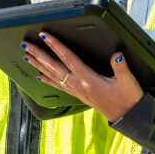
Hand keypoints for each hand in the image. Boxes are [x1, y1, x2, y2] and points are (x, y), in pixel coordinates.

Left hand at [25, 31, 144, 123]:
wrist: (128, 118)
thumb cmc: (128, 99)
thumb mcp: (128, 81)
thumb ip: (121, 67)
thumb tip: (116, 55)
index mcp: (89, 79)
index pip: (68, 58)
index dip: (56, 45)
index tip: (45, 36)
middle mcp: (79, 85)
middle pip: (54, 67)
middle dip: (39, 55)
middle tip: (26, 45)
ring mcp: (77, 91)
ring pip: (53, 76)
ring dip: (39, 66)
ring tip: (27, 57)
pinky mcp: (79, 96)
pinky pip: (59, 86)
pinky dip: (47, 80)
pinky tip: (39, 77)